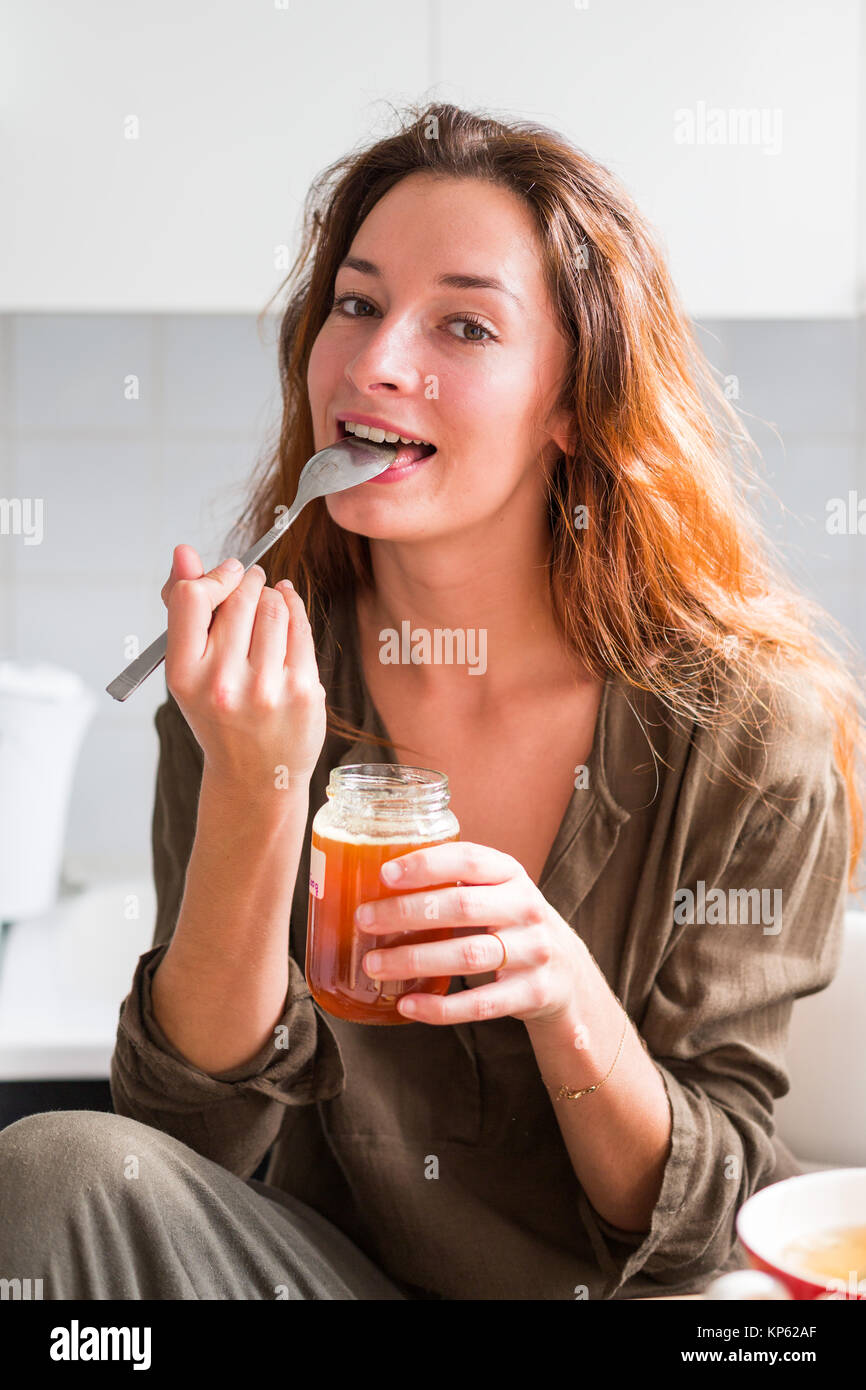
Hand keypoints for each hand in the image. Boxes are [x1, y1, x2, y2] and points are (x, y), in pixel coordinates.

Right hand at [161, 544, 326, 792]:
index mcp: (184, 676)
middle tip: (251, 580)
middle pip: (239, 599)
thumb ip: (182, 608)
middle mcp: (223, 684)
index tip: (228, 574)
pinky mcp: (303, 691)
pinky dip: (294, 607)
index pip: (191, 599)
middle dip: (248, 581)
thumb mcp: (187, 670)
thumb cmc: (216, 713)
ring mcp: (267, 690)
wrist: (254, 775)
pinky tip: (287, 605)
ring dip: (272, 593)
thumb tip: (185, 551)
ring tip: (268, 597)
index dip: (214, 576)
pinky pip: (301, 628)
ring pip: (274, 608)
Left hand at [355, 841, 585, 1025]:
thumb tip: (378, 884)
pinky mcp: (532, 993)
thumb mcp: (496, 892)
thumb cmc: (510, 924)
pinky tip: (407, 1004)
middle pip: (462, 907)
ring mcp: (534, 952)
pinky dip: (439, 1007)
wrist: (567, 973)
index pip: (469, 860)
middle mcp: (526, 908)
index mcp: (512, 874)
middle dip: (407, 913)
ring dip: (414, 960)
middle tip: (365, 919)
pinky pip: (480, 1003)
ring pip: (467, 956)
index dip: (426, 865)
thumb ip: (454, 883)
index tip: (385, 874)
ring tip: (373, 965)